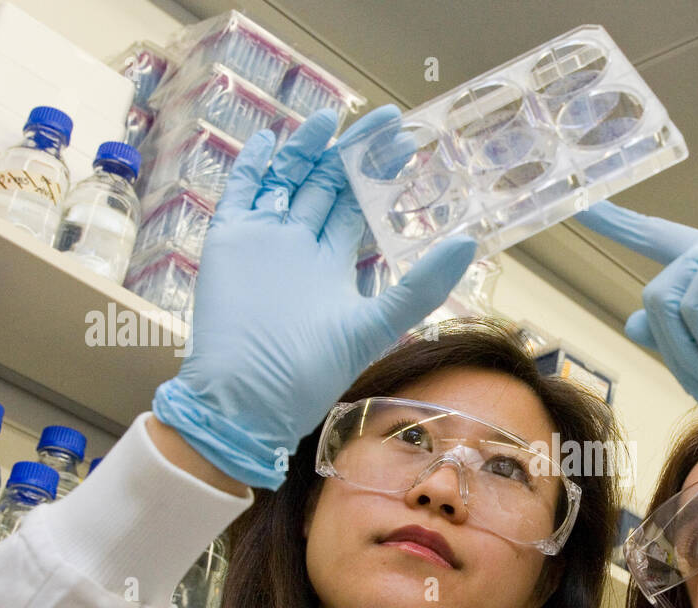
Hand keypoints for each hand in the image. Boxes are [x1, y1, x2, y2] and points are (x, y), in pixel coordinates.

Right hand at [152, 106, 475, 488]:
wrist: (250, 399)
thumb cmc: (312, 373)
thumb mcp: (377, 323)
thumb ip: (420, 285)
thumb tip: (469, 244)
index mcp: (334, 264)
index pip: (358, 206)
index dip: (379, 175)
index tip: (405, 142)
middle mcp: (300, 248)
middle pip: (326, 186)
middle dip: (352, 153)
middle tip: (384, 118)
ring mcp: (264, 241)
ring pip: (286, 181)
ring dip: (305, 151)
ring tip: (329, 118)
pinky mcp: (229, 241)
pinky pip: (239, 193)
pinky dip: (251, 167)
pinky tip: (268, 141)